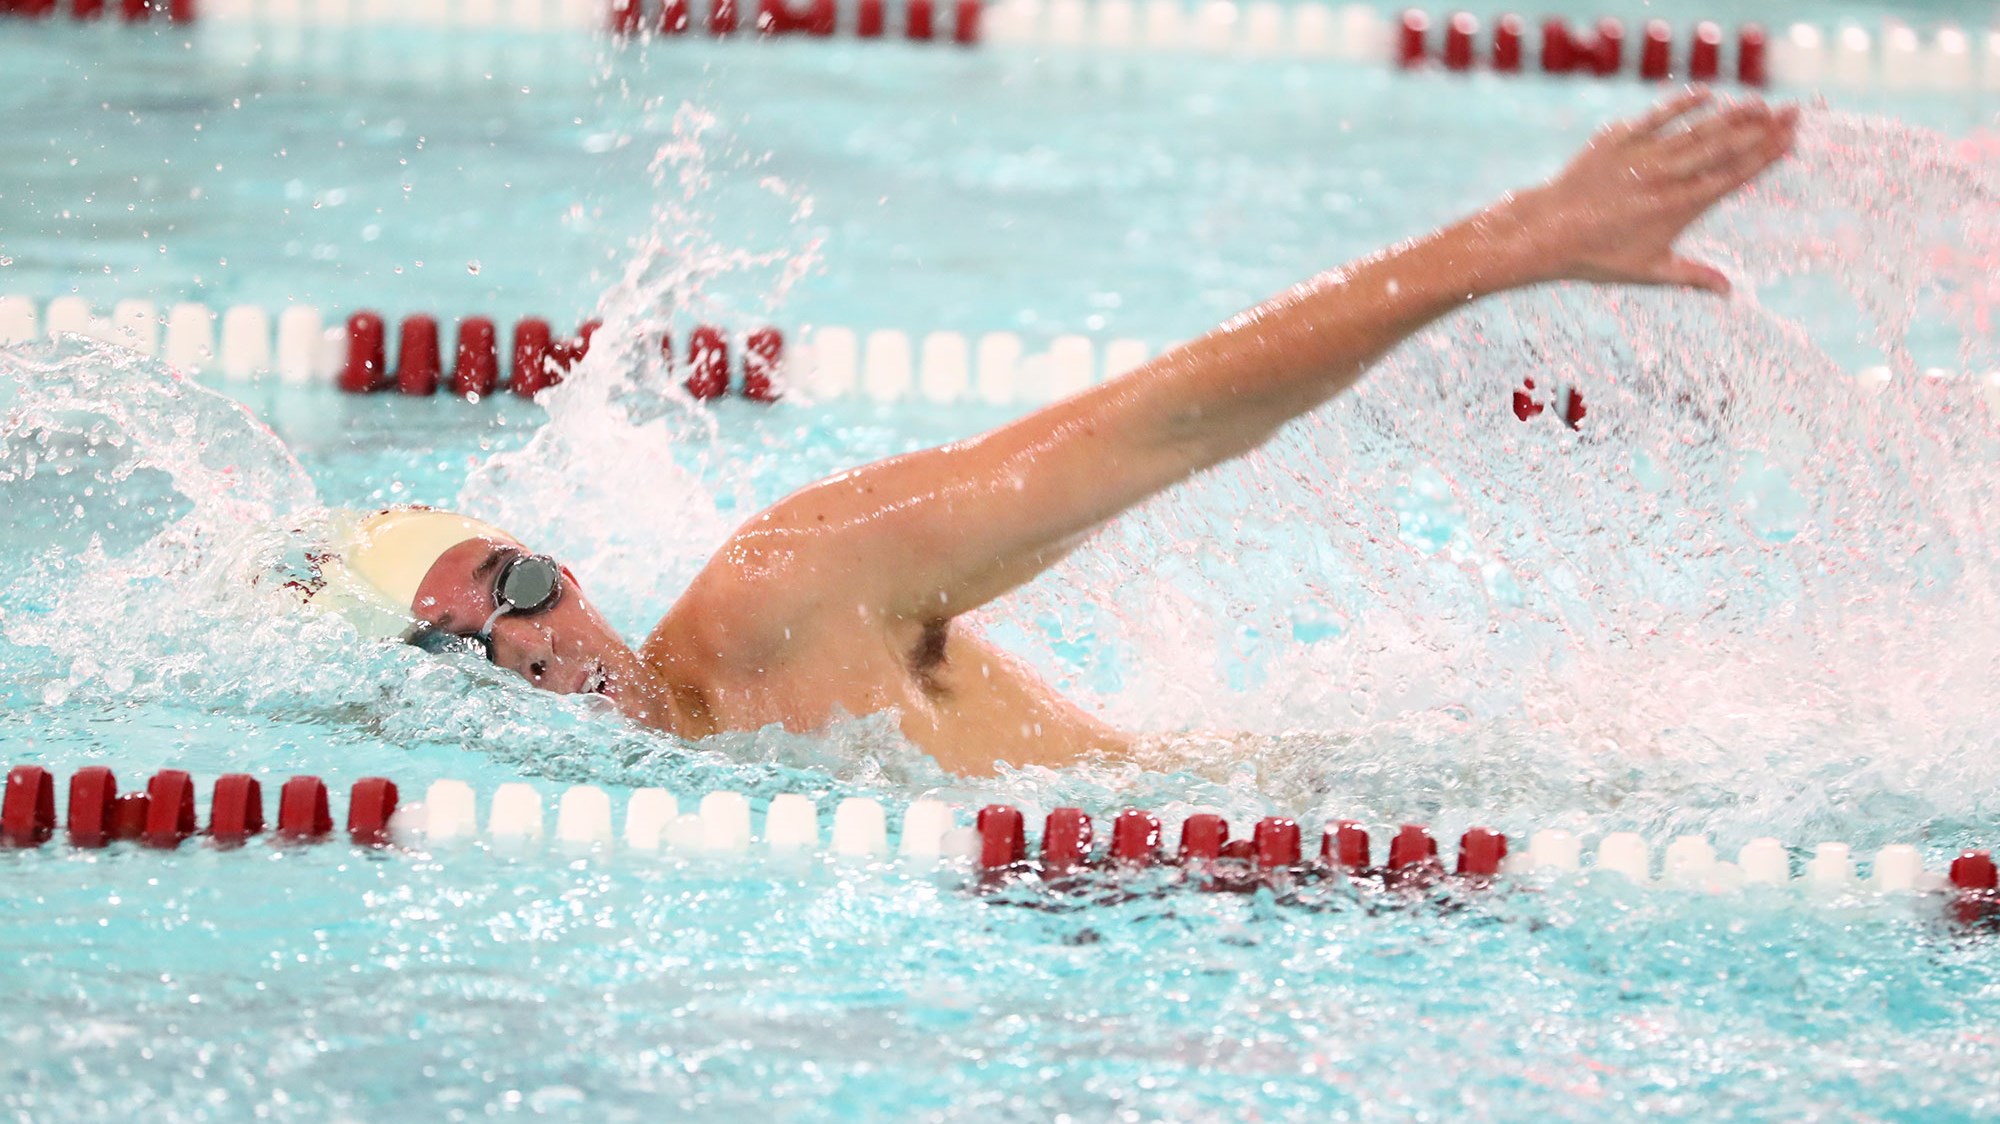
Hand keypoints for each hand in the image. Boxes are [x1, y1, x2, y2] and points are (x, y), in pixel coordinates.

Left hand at [1516, 88, 1799, 294]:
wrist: (1546, 232)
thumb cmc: (1596, 256)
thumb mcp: (1647, 270)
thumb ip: (1692, 276)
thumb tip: (1729, 291)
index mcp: (1679, 208)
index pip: (1732, 176)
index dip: (1764, 156)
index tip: (1790, 139)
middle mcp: (1665, 178)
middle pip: (1723, 147)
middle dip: (1761, 128)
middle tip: (1793, 113)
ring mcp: (1642, 155)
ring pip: (1696, 129)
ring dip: (1732, 114)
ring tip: (1760, 103)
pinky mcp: (1617, 139)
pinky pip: (1656, 116)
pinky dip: (1682, 104)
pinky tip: (1707, 94)